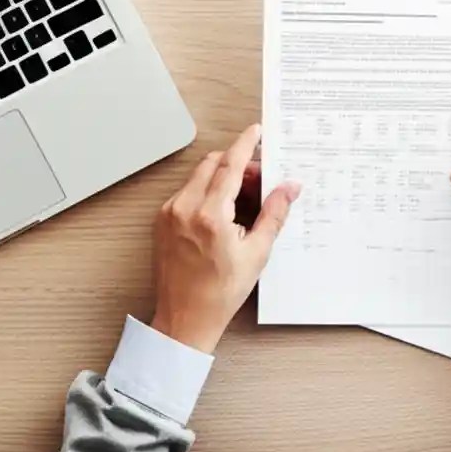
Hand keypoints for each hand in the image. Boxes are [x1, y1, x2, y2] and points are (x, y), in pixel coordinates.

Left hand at [151, 124, 301, 353]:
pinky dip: (206, 191)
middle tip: (260, 178)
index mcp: (210, 215)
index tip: (255, 132)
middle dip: (237, 163)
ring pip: (198, 176)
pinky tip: (223, 210)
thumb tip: (289, 187)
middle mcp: (184, 208)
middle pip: (212, 164)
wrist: (184, 319)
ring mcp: (169, 214)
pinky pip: (187, 192)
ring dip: (222, 177)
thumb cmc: (219, 293)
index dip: (245, 144)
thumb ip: (274, 214)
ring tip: (244, 198)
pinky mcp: (161, 221)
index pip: (230, 165)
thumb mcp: (256, 253)